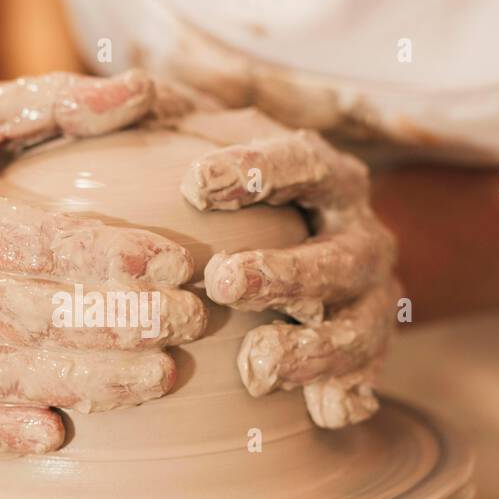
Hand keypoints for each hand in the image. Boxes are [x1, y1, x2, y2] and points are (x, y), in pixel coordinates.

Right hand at [0, 70, 205, 454]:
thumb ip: (50, 101)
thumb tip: (141, 88)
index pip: (25, 238)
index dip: (106, 253)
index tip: (176, 262)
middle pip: (17, 315)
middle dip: (112, 322)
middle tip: (189, 321)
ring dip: (84, 383)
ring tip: (161, 375)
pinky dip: (2, 431)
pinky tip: (60, 434)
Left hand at [163, 103, 398, 427]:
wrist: (329, 247)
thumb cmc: (246, 191)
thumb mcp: (218, 142)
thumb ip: (174, 116)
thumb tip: (127, 86)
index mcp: (326, 175)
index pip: (301, 161)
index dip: (257, 170)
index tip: (196, 183)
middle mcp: (359, 234)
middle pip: (335, 255)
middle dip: (284, 271)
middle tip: (225, 282)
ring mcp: (370, 296)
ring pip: (358, 325)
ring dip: (313, 348)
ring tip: (257, 367)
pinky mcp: (370, 351)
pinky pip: (368, 378)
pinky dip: (349, 394)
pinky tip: (326, 412)